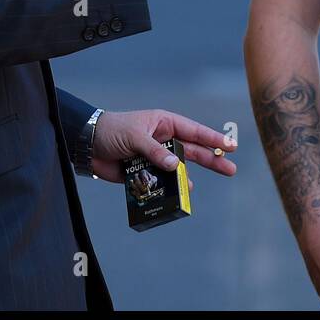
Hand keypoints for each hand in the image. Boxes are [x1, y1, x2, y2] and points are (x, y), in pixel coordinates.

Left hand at [87, 108, 237, 184]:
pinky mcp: (145, 172)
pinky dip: (168, 188)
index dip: (213, 139)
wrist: (87, 145)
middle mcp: (164, 140)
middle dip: (212, 160)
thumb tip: (176, 165)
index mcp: (164, 124)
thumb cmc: (111, 130)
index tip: (231, 146)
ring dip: (185, 178)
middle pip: (193, 151)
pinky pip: (162, 181)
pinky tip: (174, 195)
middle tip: (231, 169)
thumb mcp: (134, 137)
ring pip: (178, 169)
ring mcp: (155, 157)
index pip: (194, 131)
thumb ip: (154, 151)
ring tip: (189, 189)